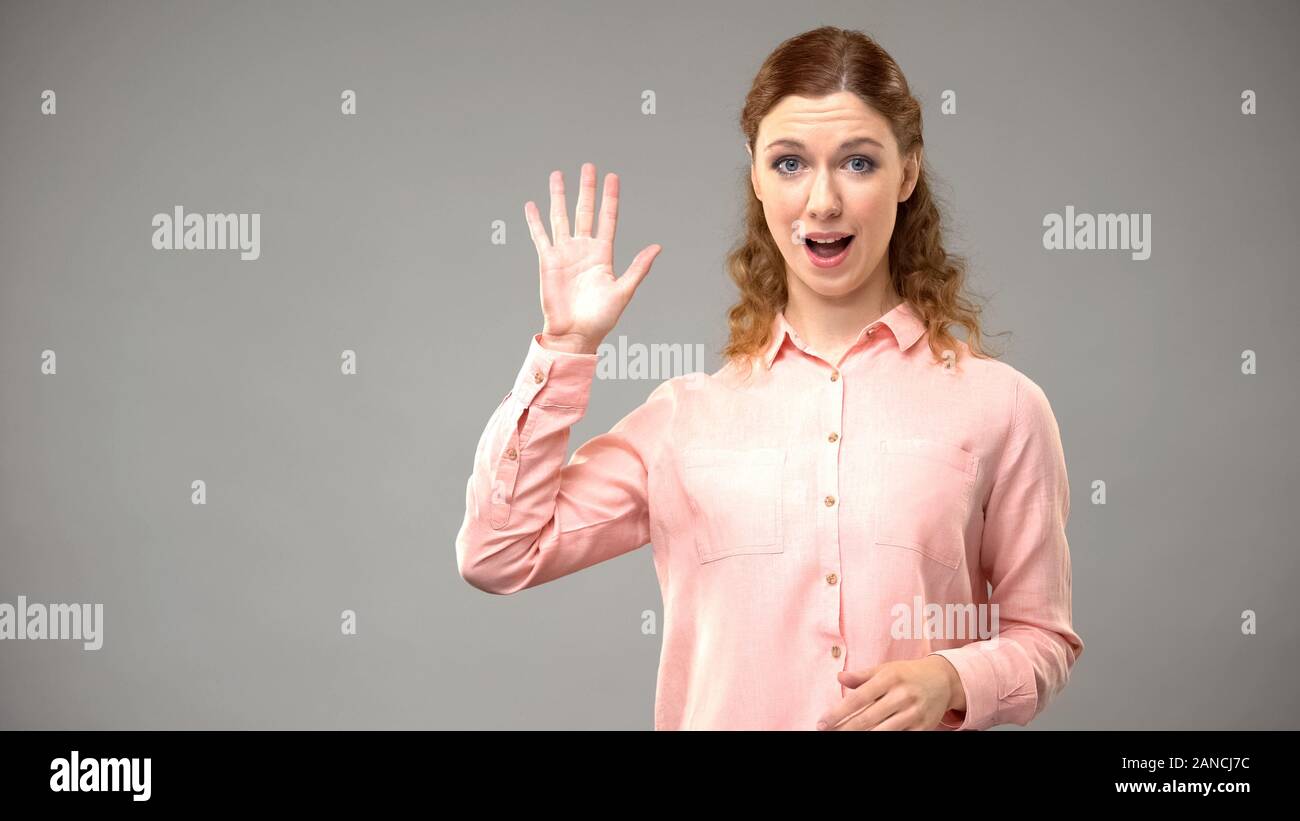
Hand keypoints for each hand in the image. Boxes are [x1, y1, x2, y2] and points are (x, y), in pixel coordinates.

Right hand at [524, 162, 661, 354]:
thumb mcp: (623, 291)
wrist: (575, 334)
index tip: (612, 177)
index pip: (607, 219)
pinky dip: (535, 221)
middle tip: (588, 167)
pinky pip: (540, 236)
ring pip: (561, 217)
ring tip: (558, 175)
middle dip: (587, 189)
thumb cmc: (601, 318)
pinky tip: (532, 205)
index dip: (610, 198)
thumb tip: (657, 247)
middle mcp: (583, 249)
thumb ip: (638, 268)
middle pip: (585, 211)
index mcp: (603, 255)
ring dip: (559, 196)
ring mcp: (565, 254)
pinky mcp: (548, 262)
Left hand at [816, 657, 963, 730]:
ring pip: (883, 731)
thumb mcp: (885, 669)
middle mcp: (902, 695)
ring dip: (862, 737)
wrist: (943, 680)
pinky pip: (900, 737)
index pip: (858, 698)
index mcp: (889, 678)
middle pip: (868, 718)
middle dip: (845, 729)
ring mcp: (914, 713)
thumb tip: (839, 677)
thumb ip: (862, 676)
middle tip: (828, 734)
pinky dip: (884, 740)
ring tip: (844, 738)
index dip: (838, 712)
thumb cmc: (907, 674)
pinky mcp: (923, 727)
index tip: (822, 722)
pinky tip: (871, 740)